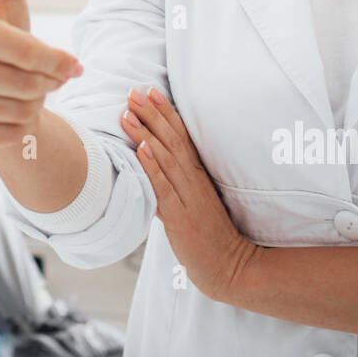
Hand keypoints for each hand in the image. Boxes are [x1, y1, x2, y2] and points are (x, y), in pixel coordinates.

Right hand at [0, 0, 82, 148]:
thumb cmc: (5, 35)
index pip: (31, 52)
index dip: (58, 62)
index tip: (72, 65)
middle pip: (29, 86)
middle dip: (44, 84)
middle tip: (31, 76)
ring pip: (20, 113)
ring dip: (31, 105)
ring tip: (16, 91)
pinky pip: (7, 137)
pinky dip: (16, 129)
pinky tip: (2, 113)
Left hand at [120, 87, 259, 303]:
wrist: (229, 266)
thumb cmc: (209, 234)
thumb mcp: (194, 200)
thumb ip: (176, 181)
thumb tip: (152, 162)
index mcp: (198, 174)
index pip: (182, 136)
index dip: (166, 112)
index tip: (151, 90)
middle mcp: (194, 180)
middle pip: (172, 140)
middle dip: (152, 114)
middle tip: (134, 91)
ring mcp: (188, 197)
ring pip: (165, 158)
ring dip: (146, 133)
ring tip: (129, 112)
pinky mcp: (180, 217)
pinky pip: (164, 188)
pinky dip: (152, 167)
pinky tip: (142, 149)